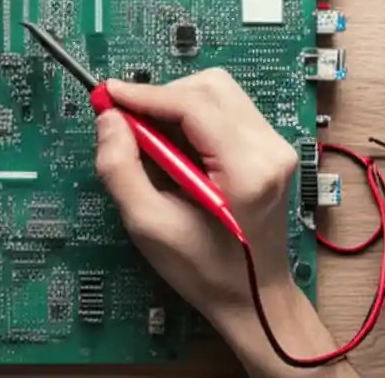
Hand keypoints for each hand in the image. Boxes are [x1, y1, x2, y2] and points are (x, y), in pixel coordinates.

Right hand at [93, 68, 298, 322]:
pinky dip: (195, 116)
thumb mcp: (148, 225)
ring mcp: (276, 146)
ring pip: (220, 92)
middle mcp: (269, 149)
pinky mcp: (272, 148)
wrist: (252, 298)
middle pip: (211, 87)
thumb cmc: (203, 270)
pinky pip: (228, 109)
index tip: (108, 95)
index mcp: (246, 171)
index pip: (194, 105)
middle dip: (163, 97)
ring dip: (178, 105)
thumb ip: (120, 168)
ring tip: (154, 140)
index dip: (145, 95)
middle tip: (130, 124)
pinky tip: (178, 148)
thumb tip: (109, 118)